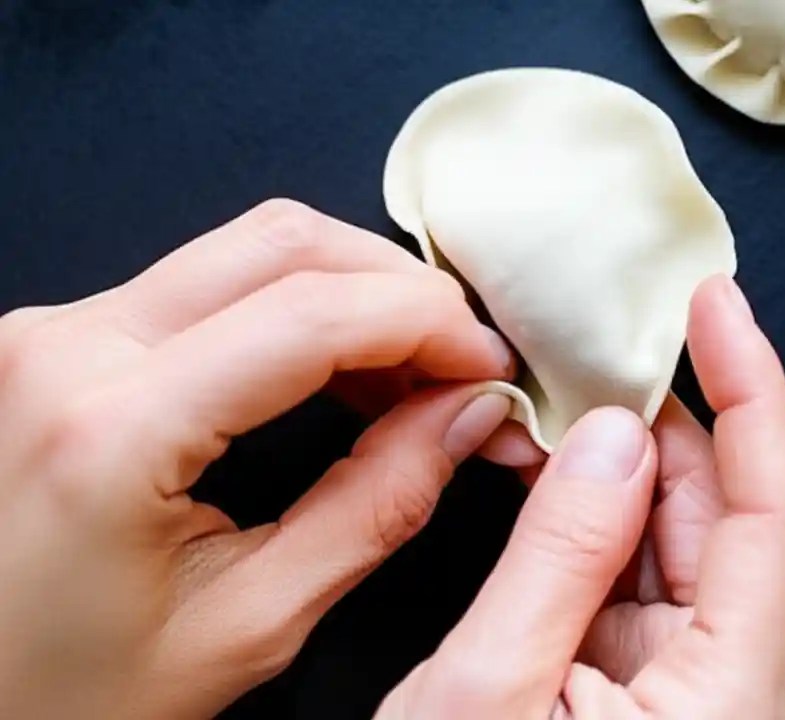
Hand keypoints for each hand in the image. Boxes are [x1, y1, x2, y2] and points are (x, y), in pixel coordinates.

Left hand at [0, 200, 516, 718]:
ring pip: (250, 250)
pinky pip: (210, 284)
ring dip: (356, 298)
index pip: (312, 315)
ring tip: (418, 382)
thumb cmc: (70, 692)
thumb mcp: (251, 623)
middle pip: (284, 245)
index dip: (430, 327)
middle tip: (465, 368)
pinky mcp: (65, 339)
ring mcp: (55, 332)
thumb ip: (376, 506)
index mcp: (110, 431)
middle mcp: (68, 348)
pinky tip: (348, 374)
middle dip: (401, 292)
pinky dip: (300, 313)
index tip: (493, 370)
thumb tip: (467, 415)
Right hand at [377, 275, 784, 718]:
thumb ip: (557, 560)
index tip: (718, 308)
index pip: (776, 516)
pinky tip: (543, 472)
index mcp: (721, 704)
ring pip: (673, 544)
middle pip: (724, 520)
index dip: (754, 395)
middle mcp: (719, 690)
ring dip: (618, 467)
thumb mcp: (487, 697)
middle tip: (598, 343)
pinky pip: (627, 579)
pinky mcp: (630, 691)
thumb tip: (607, 438)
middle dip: (664, 421)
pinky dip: (587, 519)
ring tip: (552, 399)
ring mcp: (676, 689)